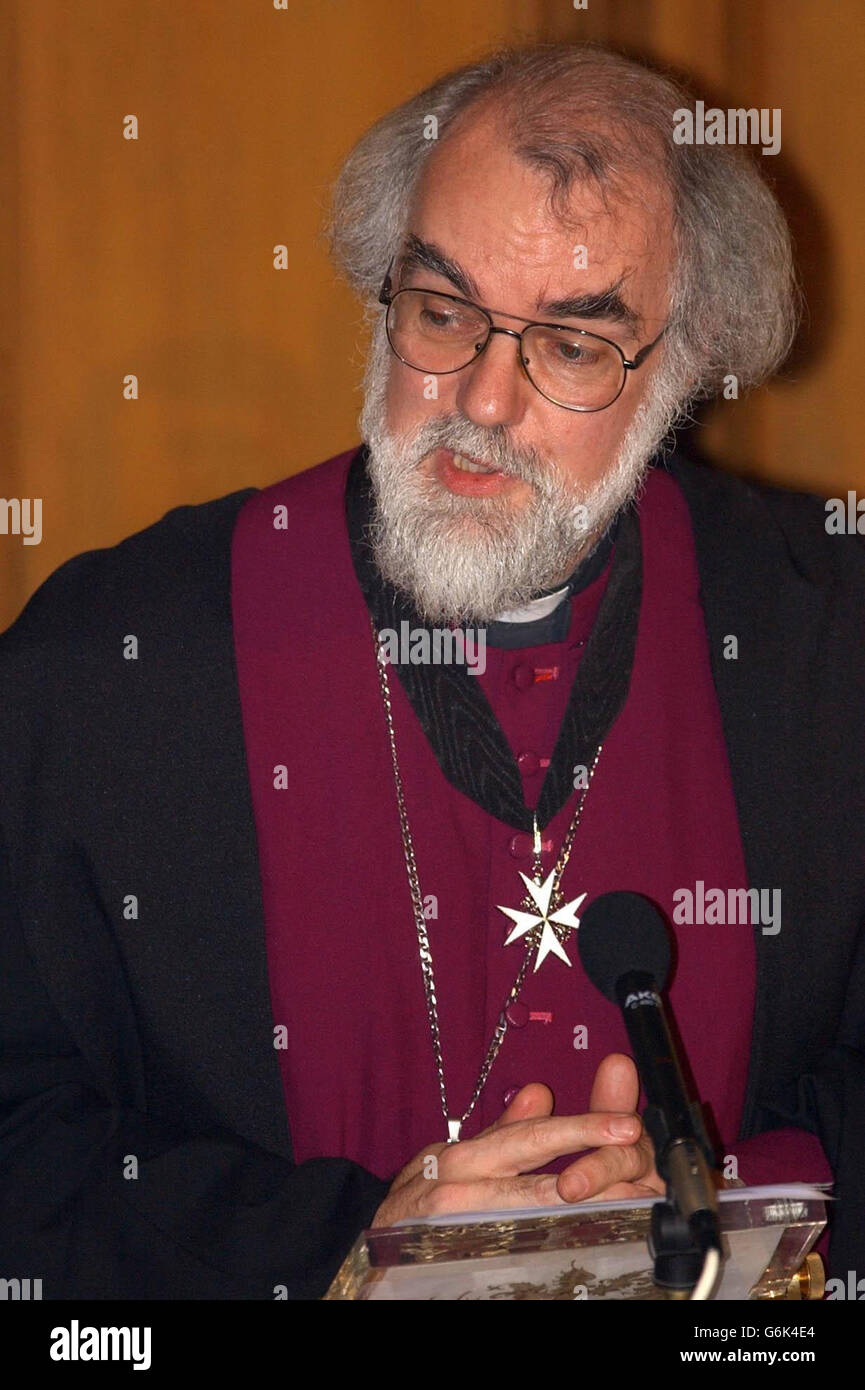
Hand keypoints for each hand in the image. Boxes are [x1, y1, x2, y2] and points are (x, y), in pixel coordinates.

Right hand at [371, 1053, 661, 1227]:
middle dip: (585, 1151)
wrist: (371, 1252)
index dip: (579, 1127)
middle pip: (534, 1164)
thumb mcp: (457, 1158)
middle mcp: (460, 1183)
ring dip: (578, 1201)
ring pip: (529, 1210)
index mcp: (466, 1155)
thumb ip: (502, 1132)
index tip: (623, 1122)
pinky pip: (512, 1247)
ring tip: (621, 1194)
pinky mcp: (454, 1254)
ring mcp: (457, 1222)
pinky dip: (548, 1239)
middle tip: (629, 1140)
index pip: (532, 1135)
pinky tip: (578, 1238)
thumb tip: (540, 1093)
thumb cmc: (418, 1203)